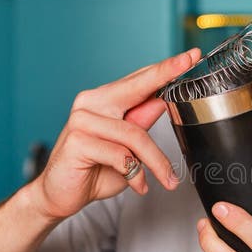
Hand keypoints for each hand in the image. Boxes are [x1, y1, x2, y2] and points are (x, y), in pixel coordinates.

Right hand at [31, 48, 200, 221]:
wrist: (60, 195)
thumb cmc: (95, 170)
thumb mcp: (128, 148)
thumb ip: (141, 124)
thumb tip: (163, 102)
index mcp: (104, 100)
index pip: (139, 80)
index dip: (166, 68)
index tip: (191, 55)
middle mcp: (91, 103)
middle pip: (138, 89)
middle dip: (166, 75)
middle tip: (190, 62)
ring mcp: (82, 120)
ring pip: (136, 135)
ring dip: (157, 162)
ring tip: (167, 179)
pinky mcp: (78, 141)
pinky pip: (121, 155)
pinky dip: (135, 174)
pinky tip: (138, 185)